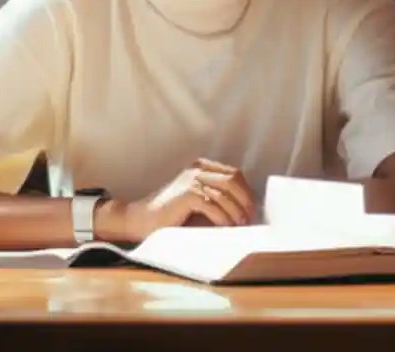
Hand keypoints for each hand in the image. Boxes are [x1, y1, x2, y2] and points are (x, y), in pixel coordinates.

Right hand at [111, 159, 256, 242]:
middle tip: (249, 219)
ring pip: (225, 193)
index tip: (252, 210)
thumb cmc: (173, 215)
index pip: (234, 174)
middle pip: (233, 180)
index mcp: (201, 167)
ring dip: (236, 212)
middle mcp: (197, 169)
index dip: (247, 192)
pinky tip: (225, 227)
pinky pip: (213, 204)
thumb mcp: (199, 201)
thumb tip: (247, 210)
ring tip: (239, 226)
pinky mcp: (186, 195)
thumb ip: (219, 198)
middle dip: (245, 201)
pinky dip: (223, 217)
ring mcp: (190, 180)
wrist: (142, 220)